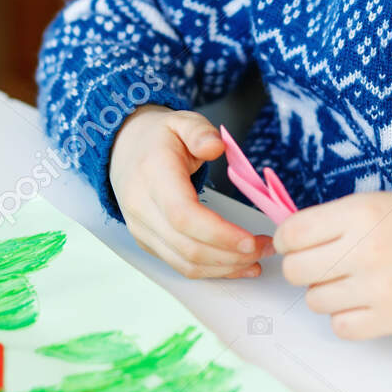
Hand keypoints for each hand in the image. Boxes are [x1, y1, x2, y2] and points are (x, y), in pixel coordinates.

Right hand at [108, 104, 273, 278]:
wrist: (124, 150)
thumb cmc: (158, 138)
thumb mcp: (182, 121)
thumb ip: (200, 132)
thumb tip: (215, 147)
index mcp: (152, 175)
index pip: (183, 215)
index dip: (218, 233)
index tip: (251, 239)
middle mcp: (142, 208)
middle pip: (187, 246)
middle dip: (231, 254)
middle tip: (266, 247)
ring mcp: (142, 229)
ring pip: (184, 262)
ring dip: (225, 267)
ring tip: (258, 258)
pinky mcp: (148, 242)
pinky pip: (180, 265)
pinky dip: (212, 271)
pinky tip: (238, 265)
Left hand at [273, 192, 391, 339]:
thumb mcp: (378, 203)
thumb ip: (335, 220)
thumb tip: (291, 240)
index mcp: (359, 212)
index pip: (291, 234)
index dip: (287, 241)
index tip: (296, 244)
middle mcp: (363, 249)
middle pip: (296, 272)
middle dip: (304, 268)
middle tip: (324, 265)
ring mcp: (377, 288)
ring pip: (315, 301)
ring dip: (327, 293)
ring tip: (353, 282)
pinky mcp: (391, 319)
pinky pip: (341, 327)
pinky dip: (347, 318)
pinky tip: (365, 302)